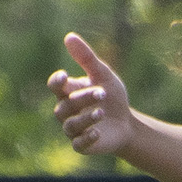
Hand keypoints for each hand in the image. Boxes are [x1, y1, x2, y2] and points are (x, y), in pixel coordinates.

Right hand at [48, 33, 135, 155]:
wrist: (127, 124)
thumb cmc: (112, 98)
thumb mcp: (103, 76)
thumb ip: (86, 59)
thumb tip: (69, 36)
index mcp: (68, 93)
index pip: (55, 86)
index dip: (56, 82)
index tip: (65, 76)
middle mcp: (66, 111)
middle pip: (66, 105)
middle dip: (82, 98)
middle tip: (101, 93)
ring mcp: (73, 129)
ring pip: (70, 125)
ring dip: (85, 118)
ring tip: (101, 112)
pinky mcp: (82, 145)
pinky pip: (78, 144)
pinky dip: (87, 138)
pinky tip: (98, 132)